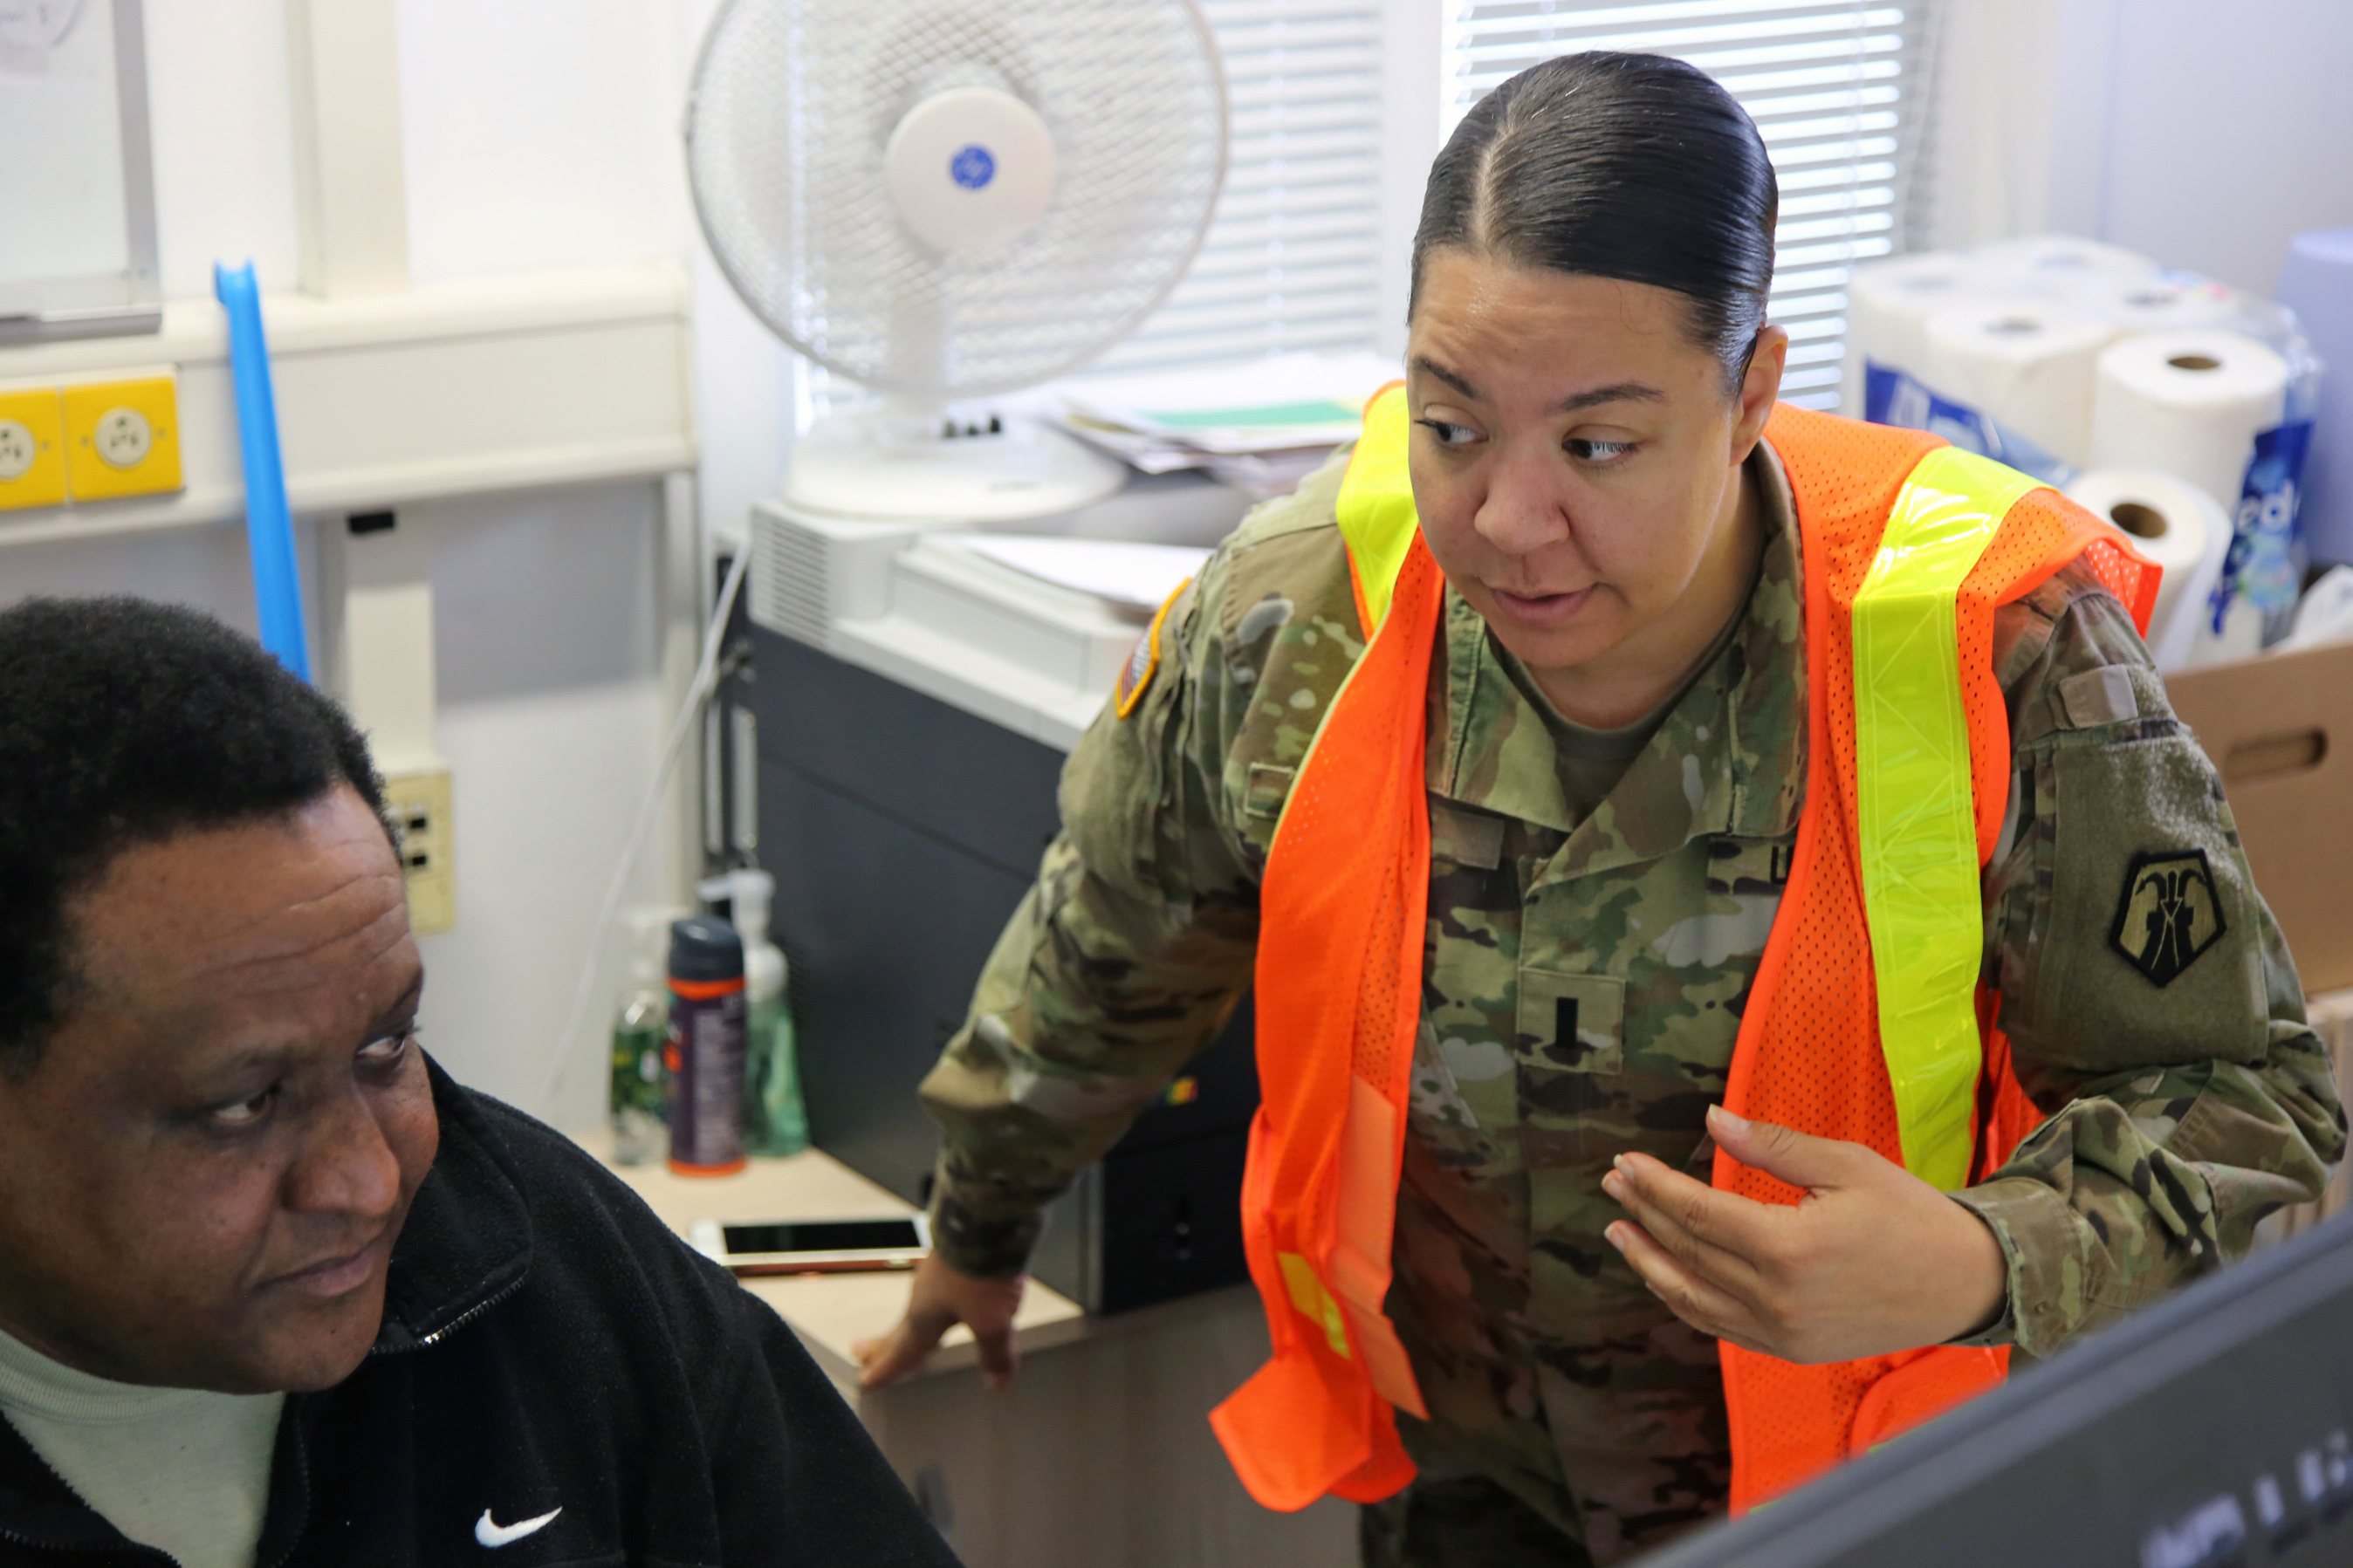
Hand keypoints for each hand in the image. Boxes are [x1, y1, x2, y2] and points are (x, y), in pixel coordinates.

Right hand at [853, 1252, 1026, 1391]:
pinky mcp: (958, 1252)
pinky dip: (937, 1297)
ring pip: (919, 1303)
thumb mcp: (992, 1321)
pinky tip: (949, 1292)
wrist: (990, 1211)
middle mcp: (926, 1292)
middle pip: (900, 1326)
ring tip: (908, 1328)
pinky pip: (940, 1284)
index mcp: (923, 1315)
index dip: (885, 1369)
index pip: (902, 1351)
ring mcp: (940, 1270)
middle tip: (860, 1351)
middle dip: (882, 1344)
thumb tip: (996, 1383)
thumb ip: (994, 1353)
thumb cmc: (980, 1266)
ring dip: (910, 1319)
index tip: (867, 1379)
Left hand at [1600, 1105, 2006, 1363]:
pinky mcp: (1791, 1350)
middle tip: (1614, 1182)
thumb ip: (1771, 1146)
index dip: (1655, 1185)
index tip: (1627, 1160)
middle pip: (1688, 1250)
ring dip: (1649, 1262)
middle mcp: (1778, 1298)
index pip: (1697, 1212)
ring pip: (1691, 1297)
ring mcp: (1782, 1332)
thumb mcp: (1846, 1165)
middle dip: (1644, 1212)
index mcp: (1790, 1247)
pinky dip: (1684, 1299)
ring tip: (1620, 1230)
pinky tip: (1665, 1273)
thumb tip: (1712, 1118)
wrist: (1966, 1284)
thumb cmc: (1910, 1215)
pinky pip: (1719, 1325)